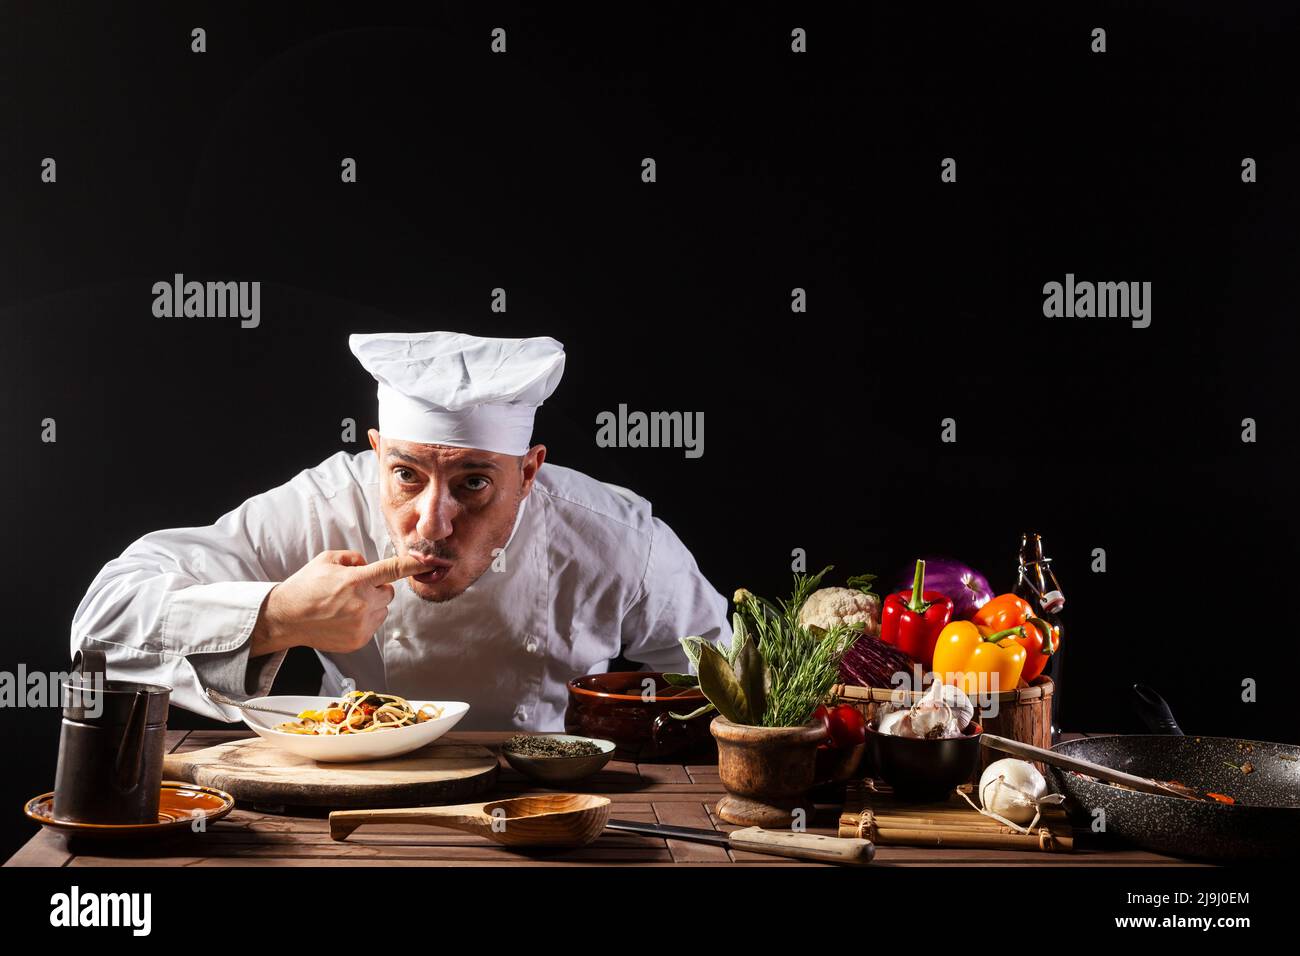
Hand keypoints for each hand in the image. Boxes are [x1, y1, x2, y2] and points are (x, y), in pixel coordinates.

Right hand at [250, 550, 433, 656]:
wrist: (286, 618)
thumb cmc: (305, 587)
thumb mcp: (327, 560)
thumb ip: (353, 558)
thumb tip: (368, 565)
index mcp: (356, 581)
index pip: (392, 570)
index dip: (413, 564)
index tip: (430, 561)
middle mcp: (363, 604)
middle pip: (388, 592)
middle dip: (376, 588)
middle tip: (352, 589)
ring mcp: (362, 625)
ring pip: (382, 609)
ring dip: (371, 605)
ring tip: (344, 605)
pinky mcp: (359, 640)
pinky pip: (373, 625)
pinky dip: (364, 620)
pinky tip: (342, 618)